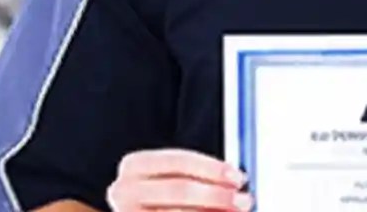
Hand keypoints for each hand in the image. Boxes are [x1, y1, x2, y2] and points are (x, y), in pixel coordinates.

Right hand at [106, 148, 251, 210]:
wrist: (142, 210)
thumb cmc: (163, 198)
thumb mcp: (173, 180)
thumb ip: (200, 178)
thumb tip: (235, 181)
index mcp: (134, 166)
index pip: (176, 160)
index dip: (210, 168)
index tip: (237, 177)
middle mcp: (123, 191)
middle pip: (178, 189)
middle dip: (216, 195)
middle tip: (243, 199)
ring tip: (237, 211)